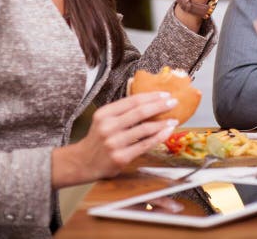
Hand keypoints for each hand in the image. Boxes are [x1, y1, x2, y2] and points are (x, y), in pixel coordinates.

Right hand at [52, 93, 177, 187]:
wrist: (82, 163)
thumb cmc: (98, 139)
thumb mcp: (104, 120)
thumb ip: (123, 111)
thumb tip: (152, 100)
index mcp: (104, 114)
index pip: (132, 101)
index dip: (152, 96)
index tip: (166, 94)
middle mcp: (107, 127)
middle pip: (140, 112)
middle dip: (160, 106)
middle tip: (174, 102)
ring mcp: (114, 143)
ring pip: (145, 129)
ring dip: (163, 123)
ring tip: (174, 119)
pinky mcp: (120, 157)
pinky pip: (145, 145)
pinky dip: (159, 137)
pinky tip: (167, 132)